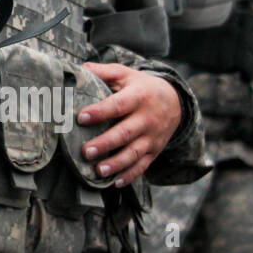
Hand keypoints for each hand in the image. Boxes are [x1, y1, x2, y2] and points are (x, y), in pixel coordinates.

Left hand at [76, 64, 182, 185]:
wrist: (175, 101)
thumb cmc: (140, 87)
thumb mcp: (124, 74)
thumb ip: (102, 72)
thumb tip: (77, 70)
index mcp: (138, 97)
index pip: (117, 105)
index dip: (99, 112)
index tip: (81, 118)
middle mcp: (146, 119)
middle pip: (125, 133)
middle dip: (105, 144)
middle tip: (85, 151)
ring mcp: (152, 137)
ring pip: (134, 153)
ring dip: (116, 164)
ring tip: (98, 171)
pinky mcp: (154, 150)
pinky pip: (143, 166)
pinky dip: (130, 176)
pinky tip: (115, 182)